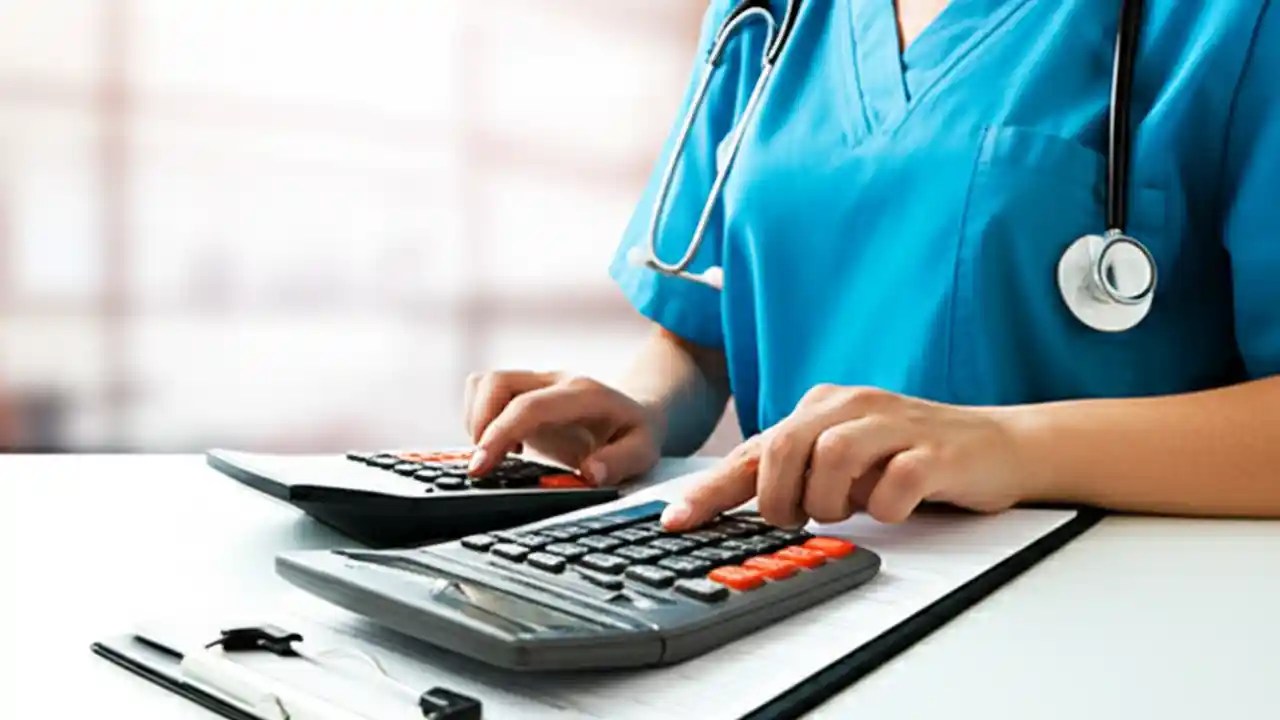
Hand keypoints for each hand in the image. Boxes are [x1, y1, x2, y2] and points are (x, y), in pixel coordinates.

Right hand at [464, 370, 663, 484]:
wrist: (635, 411)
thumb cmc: (636, 433)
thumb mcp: (644, 451)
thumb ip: (620, 462)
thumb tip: (590, 473)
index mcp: (583, 394)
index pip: (529, 406)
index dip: (499, 434)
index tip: (481, 466)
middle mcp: (555, 381)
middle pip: (496, 383)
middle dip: (479, 425)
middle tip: (486, 466)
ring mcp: (536, 382)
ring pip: (484, 383)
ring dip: (477, 420)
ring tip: (498, 454)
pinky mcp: (523, 390)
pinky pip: (484, 391)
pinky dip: (480, 417)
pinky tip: (504, 444)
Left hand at [661, 385, 1035, 529]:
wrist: (997, 446)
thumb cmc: (908, 455)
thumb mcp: (841, 458)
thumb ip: (793, 471)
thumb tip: (733, 501)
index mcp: (821, 406)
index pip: (753, 450)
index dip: (711, 489)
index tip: (677, 521)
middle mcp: (852, 406)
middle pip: (784, 448)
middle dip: (780, 498)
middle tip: (797, 519)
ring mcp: (895, 424)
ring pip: (832, 459)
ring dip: (830, 501)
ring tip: (848, 509)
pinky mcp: (935, 452)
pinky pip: (894, 485)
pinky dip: (886, 507)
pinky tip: (893, 507)